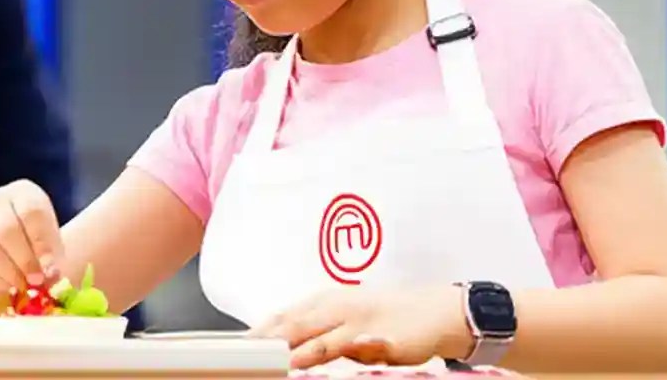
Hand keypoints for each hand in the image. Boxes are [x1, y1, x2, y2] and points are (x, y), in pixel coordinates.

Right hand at [0, 179, 64, 292]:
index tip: (50, 267)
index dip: (41, 241)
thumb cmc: (36, 244)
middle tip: (37, 281)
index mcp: (23, 192)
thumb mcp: (51, 246)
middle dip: (24, 260)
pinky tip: (8, 283)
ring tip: (24, 284)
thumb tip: (51, 276)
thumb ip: (53, 260)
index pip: (31, 210)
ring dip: (9, 273)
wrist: (8, 251)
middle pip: (6, 229)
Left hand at [248, 285, 469, 369]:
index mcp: (323, 302)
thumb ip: (313, 332)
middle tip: (242, 359)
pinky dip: (352, 350)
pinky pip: (367, 345)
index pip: (281, 318)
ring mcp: (361, 323)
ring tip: (279, 363)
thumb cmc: (384, 316)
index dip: (257, 334)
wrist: (435, 312)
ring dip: (299, 352)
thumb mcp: (342, 318)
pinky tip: (346, 352)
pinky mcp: (387, 340)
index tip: (231, 350)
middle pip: (294, 328)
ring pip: (323, 340)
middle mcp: (338, 309)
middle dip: (267, 344)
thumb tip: (278, 345)